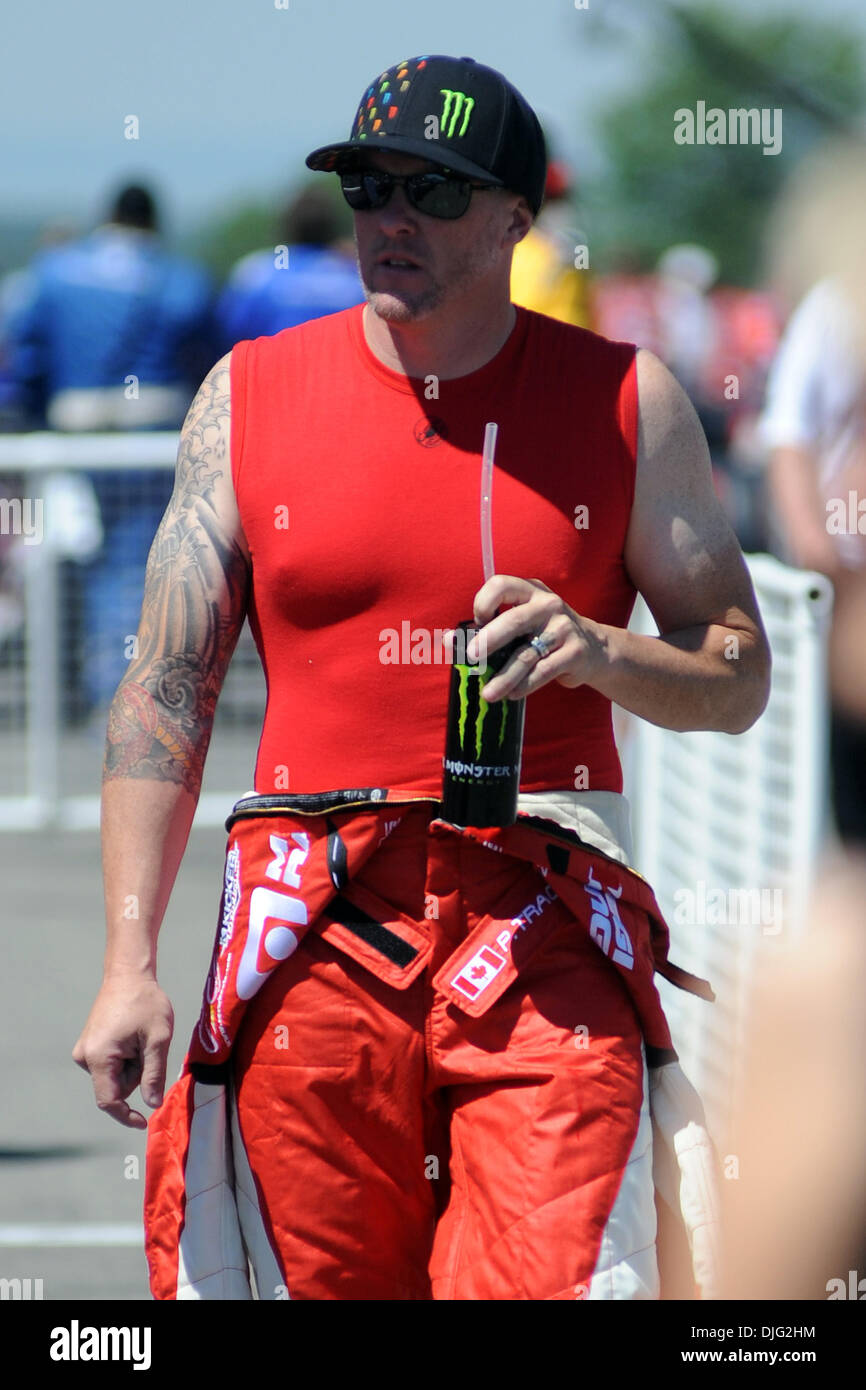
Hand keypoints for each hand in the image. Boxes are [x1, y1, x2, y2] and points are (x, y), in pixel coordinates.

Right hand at [72, 976, 173, 1128]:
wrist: (128, 975)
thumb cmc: (146, 1003)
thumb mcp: (158, 1040)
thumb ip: (154, 1075)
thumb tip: (152, 1104)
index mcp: (99, 1057)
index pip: (109, 1100)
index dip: (126, 1115)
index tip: (144, 1122)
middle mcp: (85, 1057)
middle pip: (116, 1086)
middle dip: (138, 1074)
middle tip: (150, 1046)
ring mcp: (84, 1050)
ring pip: (115, 1075)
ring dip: (133, 1064)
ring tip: (140, 1037)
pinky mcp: (88, 1045)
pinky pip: (110, 1064)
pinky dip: (125, 1057)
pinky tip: (132, 1036)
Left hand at [468, 575, 609, 701]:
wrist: (594, 649)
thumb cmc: (544, 634)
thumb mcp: (522, 623)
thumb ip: (489, 629)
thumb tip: (448, 641)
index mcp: (530, 591)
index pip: (501, 585)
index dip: (483, 602)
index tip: (477, 622)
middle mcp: (548, 604)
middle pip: (513, 620)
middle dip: (489, 640)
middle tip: (471, 657)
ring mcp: (564, 628)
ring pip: (526, 655)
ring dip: (503, 677)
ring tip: (488, 694)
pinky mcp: (575, 652)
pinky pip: (543, 672)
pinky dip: (524, 686)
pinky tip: (511, 694)